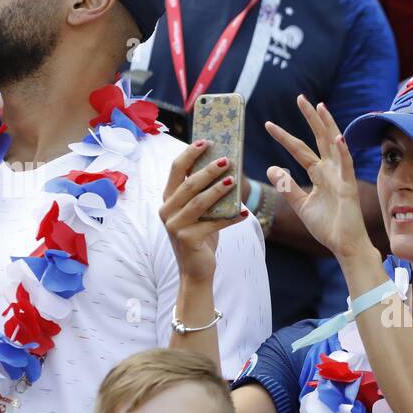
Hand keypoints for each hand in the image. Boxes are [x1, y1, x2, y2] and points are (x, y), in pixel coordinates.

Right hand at [161, 142, 248, 282]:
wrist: (195, 270)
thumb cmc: (200, 236)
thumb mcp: (199, 212)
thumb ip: (203, 193)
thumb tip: (224, 167)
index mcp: (168, 199)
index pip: (176, 170)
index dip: (190, 154)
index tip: (205, 141)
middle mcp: (167, 210)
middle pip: (189, 184)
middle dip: (208, 170)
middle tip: (226, 160)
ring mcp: (175, 225)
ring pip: (199, 202)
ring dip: (217, 190)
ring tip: (232, 181)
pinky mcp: (187, 239)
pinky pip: (213, 224)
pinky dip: (230, 218)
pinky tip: (245, 213)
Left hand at [264, 97, 372, 262]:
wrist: (344, 245)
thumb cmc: (327, 226)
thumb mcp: (301, 205)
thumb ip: (287, 187)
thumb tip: (272, 168)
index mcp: (319, 174)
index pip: (299, 150)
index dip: (284, 137)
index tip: (268, 125)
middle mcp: (331, 170)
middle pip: (319, 138)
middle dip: (310, 118)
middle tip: (300, 98)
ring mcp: (341, 176)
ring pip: (334, 145)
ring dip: (327, 125)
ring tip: (320, 106)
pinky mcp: (348, 187)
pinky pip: (346, 166)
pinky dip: (342, 152)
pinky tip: (337, 138)